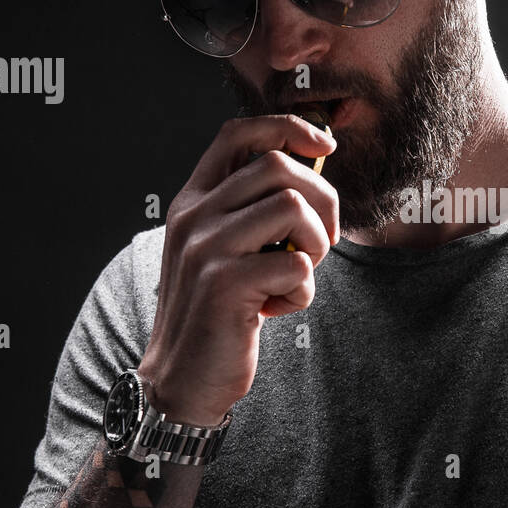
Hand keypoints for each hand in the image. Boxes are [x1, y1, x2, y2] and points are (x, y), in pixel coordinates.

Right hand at [137, 114, 338, 425]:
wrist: (182, 379)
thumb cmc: (218, 313)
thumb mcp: (225, 251)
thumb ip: (254, 212)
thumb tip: (316, 169)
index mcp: (193, 201)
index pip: (238, 134)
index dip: (287, 128)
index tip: (325, 146)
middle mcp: (194, 216)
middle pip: (279, 166)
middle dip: (322, 199)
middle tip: (322, 241)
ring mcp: (206, 248)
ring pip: (293, 207)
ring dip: (315, 244)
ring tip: (295, 276)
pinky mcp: (225, 284)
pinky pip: (297, 264)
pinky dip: (302, 291)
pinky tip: (277, 309)